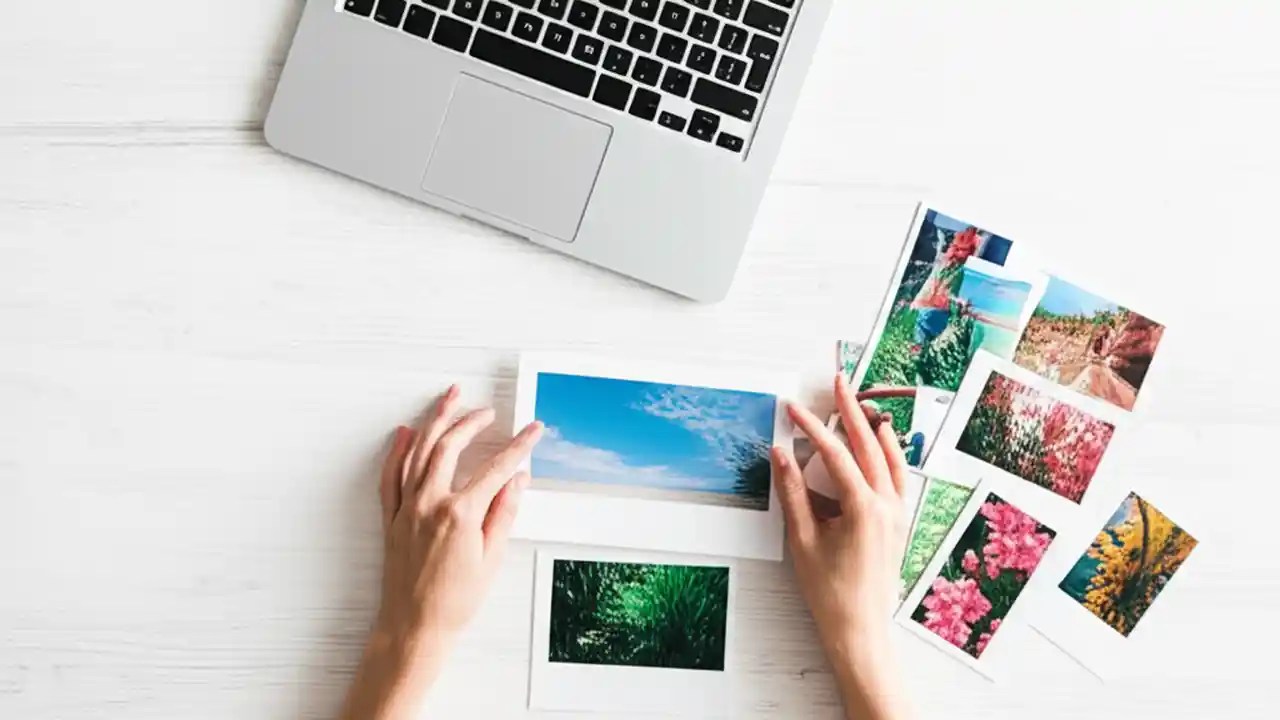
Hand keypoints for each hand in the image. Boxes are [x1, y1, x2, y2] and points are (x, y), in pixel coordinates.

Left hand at [340, 385, 543, 719]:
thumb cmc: (453, 600)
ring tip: (448, 401)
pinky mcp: (392, 517)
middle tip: (488, 412)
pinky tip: (405, 432)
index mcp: (459, 513)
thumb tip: (517, 481)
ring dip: (435, 421)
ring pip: (419, 451)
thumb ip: (504, 512)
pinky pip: (391, 475)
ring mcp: (407, 508)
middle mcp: (429, 503)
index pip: (495, 467)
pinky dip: (398, 451)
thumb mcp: (491, 558)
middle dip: (472, 422)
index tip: (532, 432)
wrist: (414, 626)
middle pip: (450, 447)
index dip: (518, 446)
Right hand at [772, 375, 911, 719]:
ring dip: (875, 428)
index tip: (793, 408)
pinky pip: (899, 476)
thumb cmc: (830, 591)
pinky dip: (891, 454)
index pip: (834, 453)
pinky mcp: (900, 521)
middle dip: (851, 411)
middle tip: (838, 383)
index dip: (812, 427)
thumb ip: (792, 493)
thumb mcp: (802, 540)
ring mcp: (898, 513)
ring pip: (891, 457)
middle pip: (870, 444)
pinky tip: (883, 443)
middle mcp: (888, 505)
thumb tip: (782, 454)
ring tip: (863, 403)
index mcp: (864, 508)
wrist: (859, 628)